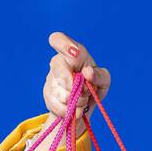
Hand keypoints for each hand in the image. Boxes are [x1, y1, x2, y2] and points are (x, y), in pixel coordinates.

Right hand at [37, 31, 111, 146]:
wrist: (84, 105)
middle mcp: (58, 63)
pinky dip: (70, 110)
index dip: (63, 44)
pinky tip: (75, 108)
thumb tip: (87, 72)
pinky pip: (58, 105)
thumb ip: (99, 75)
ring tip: (83, 101)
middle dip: (74, 85)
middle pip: (58, 69)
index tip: (74, 53)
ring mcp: (51, 79)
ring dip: (76, 101)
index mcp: (72, 53)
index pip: (58, 39)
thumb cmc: (94, 85)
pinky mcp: (48, 95)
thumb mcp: (103, 80)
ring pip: (60, 91)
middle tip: (85, 91)